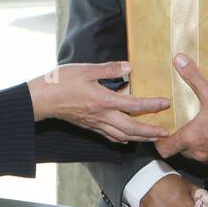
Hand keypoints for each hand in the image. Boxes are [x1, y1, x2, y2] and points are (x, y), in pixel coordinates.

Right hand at [28, 61, 169, 143]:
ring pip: (122, 136)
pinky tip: (127, 138)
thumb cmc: (61, 82)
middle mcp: (102, 116)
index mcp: (104, 101)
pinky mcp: (89, 126)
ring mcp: (95, 124)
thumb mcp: (86, 70)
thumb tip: (129, 67)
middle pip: (132, 128)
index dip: (152, 105)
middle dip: (150, 132)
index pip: (134, 105)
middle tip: (165, 133)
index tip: (166, 103)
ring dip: (139, 138)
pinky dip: (122, 139)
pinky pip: (110, 136)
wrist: (41, 99)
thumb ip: (110, 69)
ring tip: (152, 138)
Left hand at [154, 53, 207, 168]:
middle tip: (189, 128)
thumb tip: (178, 59)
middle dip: (184, 141)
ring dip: (202, 146)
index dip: (162, 143)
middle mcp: (199, 153)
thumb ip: (193, 77)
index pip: (165, 149)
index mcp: (190, 137)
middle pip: (183, 152)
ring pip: (201, 156)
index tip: (165, 135)